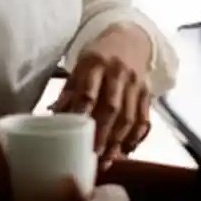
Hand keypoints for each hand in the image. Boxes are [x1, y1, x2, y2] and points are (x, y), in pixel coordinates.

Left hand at [52, 24, 152, 168]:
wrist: (129, 39)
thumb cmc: (98, 57)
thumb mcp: (79, 68)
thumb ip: (69, 92)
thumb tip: (53, 120)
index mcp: (96, 64)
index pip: (89, 91)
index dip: (83, 113)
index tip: (76, 133)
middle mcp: (119, 73)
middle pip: (112, 108)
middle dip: (103, 134)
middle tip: (93, 155)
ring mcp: (136, 83)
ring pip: (130, 116)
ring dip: (118, 141)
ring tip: (107, 160)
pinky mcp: (147, 92)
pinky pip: (144, 117)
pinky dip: (136, 136)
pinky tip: (127, 150)